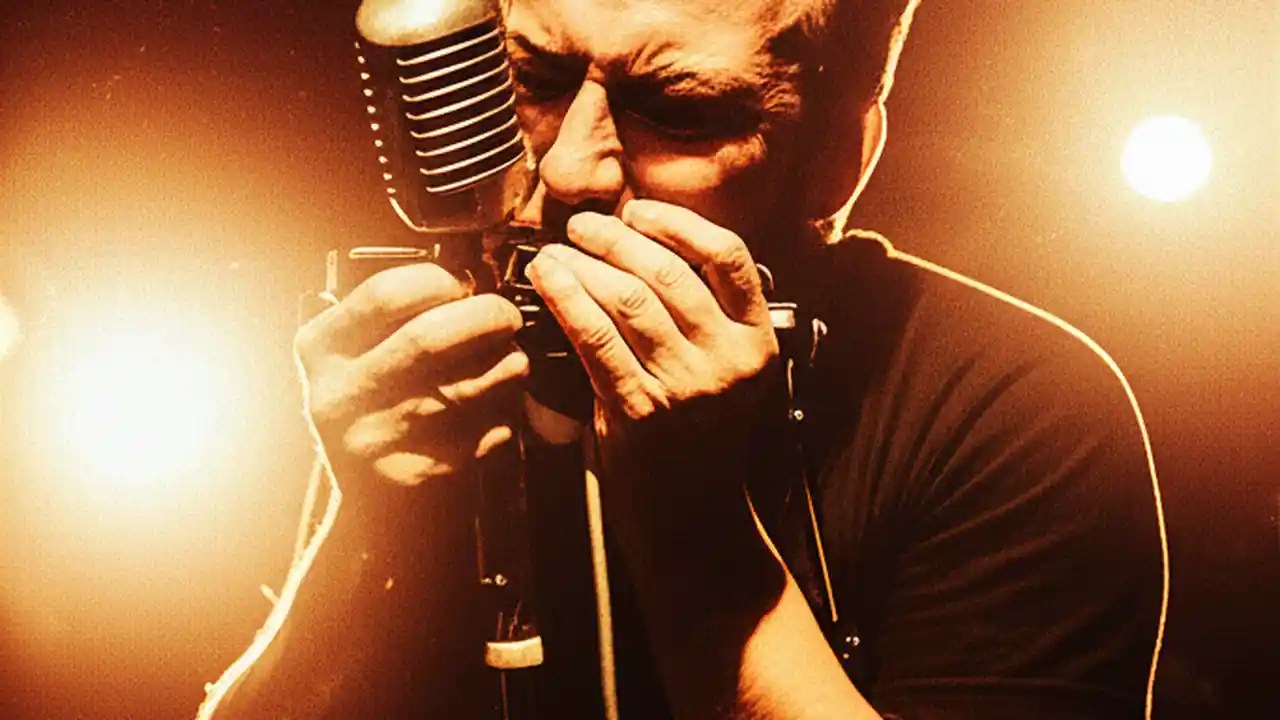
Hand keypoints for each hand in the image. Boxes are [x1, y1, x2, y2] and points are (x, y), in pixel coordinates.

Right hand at [293, 262, 528, 495]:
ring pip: (468, 383)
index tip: (466, 287)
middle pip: (430, 336)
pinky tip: (503, 404)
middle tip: (507, 317)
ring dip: (507, 364)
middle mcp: (339, 395)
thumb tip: (468, 281)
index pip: (387, 294)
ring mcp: (378, 440)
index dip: (443, 281)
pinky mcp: (419, 474)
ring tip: (513, 360)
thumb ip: (396, 318)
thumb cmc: (377, 416)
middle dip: (487, 316)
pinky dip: (508, 408)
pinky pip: (484, 425)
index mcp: (319, 351)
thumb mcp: (358, 359)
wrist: (377, 514)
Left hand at [526, 199, 785, 568]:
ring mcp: (686, 385)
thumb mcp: (726, 377)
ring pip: (629, 297)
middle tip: (581, 226)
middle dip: (615, 237)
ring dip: (583, 264)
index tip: (639, 210)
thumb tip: (636, 254)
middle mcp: (727, 359)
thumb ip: (701, 322)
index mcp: (757, 342)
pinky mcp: (641, 410)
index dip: (679, 223)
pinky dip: (567, 300)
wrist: (696, 522)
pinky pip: (596, 337)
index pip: (729, 257)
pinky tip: (549, 283)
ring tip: (555, 253)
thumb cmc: (701, 444)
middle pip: (669, 271)